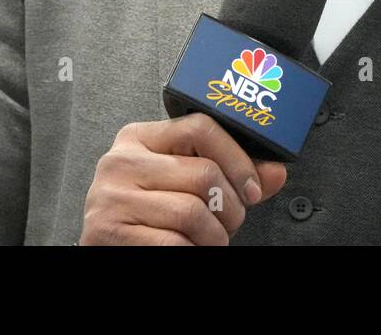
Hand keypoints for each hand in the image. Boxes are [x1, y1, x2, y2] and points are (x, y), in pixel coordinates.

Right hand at [80, 113, 286, 244]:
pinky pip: (174, 243)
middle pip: (203, 173)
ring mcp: (111, 197)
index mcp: (139, 138)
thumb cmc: (148, 214)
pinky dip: (194, 251)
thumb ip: (228, 175)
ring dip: (215, 236)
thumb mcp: (183, 184)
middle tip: (229, 223)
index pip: (200, 127)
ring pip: (192, 211)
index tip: (252, 188)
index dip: (237, 158)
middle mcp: (120, 161)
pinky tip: (191, 249)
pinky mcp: (108, 232)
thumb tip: (275, 173)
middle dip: (230, 207)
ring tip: (210, 240)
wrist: (106, 248)